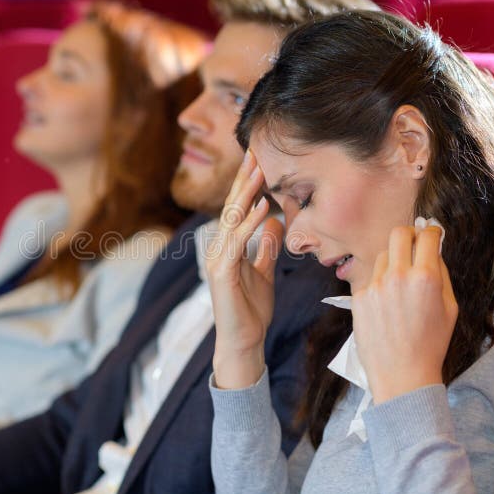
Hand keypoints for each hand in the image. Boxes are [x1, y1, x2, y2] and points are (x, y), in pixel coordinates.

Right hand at [208, 149, 283, 388]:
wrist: (244, 342)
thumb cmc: (252, 310)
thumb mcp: (264, 272)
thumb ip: (266, 247)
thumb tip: (275, 222)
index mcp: (227, 247)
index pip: (237, 209)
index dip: (247, 184)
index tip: (258, 160)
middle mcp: (218, 248)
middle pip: (232, 207)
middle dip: (244, 179)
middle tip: (254, 150)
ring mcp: (217, 260)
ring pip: (232, 219)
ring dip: (246, 193)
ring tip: (259, 170)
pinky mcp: (221, 273)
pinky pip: (237, 242)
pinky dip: (250, 223)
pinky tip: (263, 206)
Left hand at [351, 226, 458, 403]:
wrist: (401, 374)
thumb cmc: (431, 343)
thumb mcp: (449, 308)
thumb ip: (441, 274)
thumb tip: (434, 250)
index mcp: (425, 278)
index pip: (426, 237)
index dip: (432, 232)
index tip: (432, 233)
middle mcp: (397, 276)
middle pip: (398, 234)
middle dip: (408, 236)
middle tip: (413, 245)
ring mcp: (374, 286)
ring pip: (382, 257)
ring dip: (393, 262)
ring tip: (400, 286)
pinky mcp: (358, 297)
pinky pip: (371, 279)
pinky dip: (379, 285)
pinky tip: (386, 306)